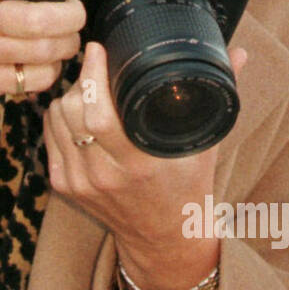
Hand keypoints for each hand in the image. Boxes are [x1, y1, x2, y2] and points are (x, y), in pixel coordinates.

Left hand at [43, 39, 247, 289]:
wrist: (164, 239)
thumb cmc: (188, 188)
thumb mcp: (206, 144)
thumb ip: (220, 96)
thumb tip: (239, 53)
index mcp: (139, 164)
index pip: (99, 115)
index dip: (93, 76)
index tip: (98, 49)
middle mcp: (104, 175)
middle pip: (72, 110)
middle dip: (81, 80)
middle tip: (96, 65)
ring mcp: (80, 182)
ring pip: (56, 118)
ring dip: (68, 96)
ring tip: (89, 89)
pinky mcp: (64, 186)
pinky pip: (49, 135)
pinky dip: (59, 117)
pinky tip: (76, 112)